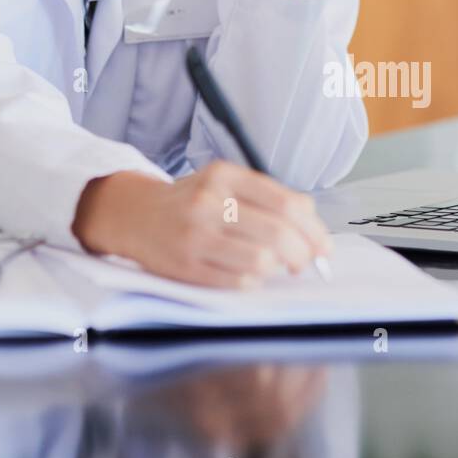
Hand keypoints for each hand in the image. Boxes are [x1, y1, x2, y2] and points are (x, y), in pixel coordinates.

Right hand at [73, 163, 332, 287]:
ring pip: (261, 260)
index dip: (313, 229)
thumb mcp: (223, 183)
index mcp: (223, 175)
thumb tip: (312, 221)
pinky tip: (248, 272)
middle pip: (278, 234)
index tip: (323, 245)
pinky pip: (237, 281)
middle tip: (306, 262)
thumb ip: (265, 196)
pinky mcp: (186, 266)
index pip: (286, 203)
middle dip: (303, 254)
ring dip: (278, 268)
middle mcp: (208, 202)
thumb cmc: (190, 201)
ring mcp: (195, 236)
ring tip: (276, 267)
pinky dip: (253, 280)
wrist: (134, 215)